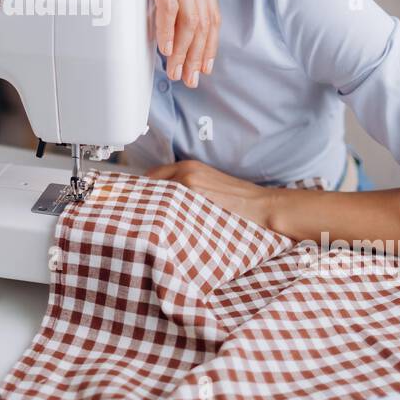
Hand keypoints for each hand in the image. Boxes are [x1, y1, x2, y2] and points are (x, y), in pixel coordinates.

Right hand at [87, 0, 219, 87]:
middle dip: (196, 55)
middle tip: (188, 78)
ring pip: (190, 19)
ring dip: (183, 50)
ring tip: (175, 70)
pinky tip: (166, 49)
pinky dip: (168, 31)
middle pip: (203, 22)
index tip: (202, 68)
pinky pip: (169, 7)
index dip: (209, 46)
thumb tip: (177, 37)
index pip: (212, 17)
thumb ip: (174, 1)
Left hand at [145, 160, 272, 228]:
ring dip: (151, 213)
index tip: (137, 205)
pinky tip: (164, 232)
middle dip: (144, 203)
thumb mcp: (208, 185)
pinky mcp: (195, 202)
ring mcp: (189, 186)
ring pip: (156, 200)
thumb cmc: (237, 201)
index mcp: (188, 167)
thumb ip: (185, 187)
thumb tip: (160, 202)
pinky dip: (163, 221)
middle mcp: (185, 172)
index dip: (143, 192)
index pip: (151, 176)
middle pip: (150, 187)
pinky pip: (169, 212)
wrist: (262, 206)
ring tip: (148, 229)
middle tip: (138, 221)